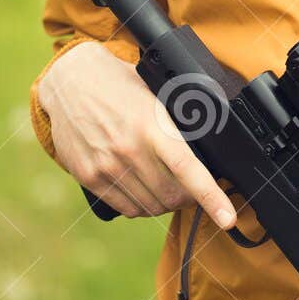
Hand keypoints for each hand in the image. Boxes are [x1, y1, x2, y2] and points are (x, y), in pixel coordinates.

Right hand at [38, 41, 236, 226]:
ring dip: (166, 203)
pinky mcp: (90, 176)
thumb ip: (177, 123)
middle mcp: (129, 149)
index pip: (188, 169)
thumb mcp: (155, 94)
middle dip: (190, 198)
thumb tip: (208, 152)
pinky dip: (143, 207)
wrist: (70, 80)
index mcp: (151, 125)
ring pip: (151, 207)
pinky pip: (128, 208)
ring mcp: (107, 166)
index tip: (228, 218)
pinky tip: (146, 191)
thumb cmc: (119, 85)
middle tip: (193, 189)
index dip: (212, 197)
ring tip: (168, 187)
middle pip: (172, 196)